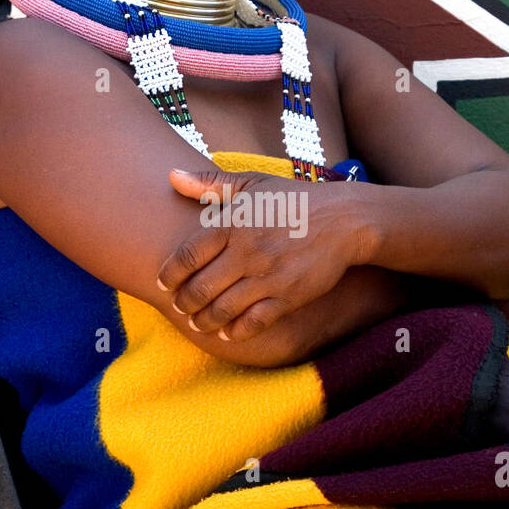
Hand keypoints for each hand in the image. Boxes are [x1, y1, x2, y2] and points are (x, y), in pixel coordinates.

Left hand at [156, 167, 366, 340]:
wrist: (345, 220)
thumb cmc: (294, 199)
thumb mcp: (253, 183)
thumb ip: (210, 183)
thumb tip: (171, 176)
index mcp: (234, 224)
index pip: (188, 255)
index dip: (170, 273)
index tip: (163, 282)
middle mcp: (247, 252)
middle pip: (200, 288)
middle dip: (183, 302)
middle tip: (179, 306)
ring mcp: (268, 277)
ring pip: (222, 309)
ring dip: (203, 320)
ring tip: (197, 322)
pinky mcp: (288, 296)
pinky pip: (254, 322)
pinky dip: (235, 331)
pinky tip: (227, 332)